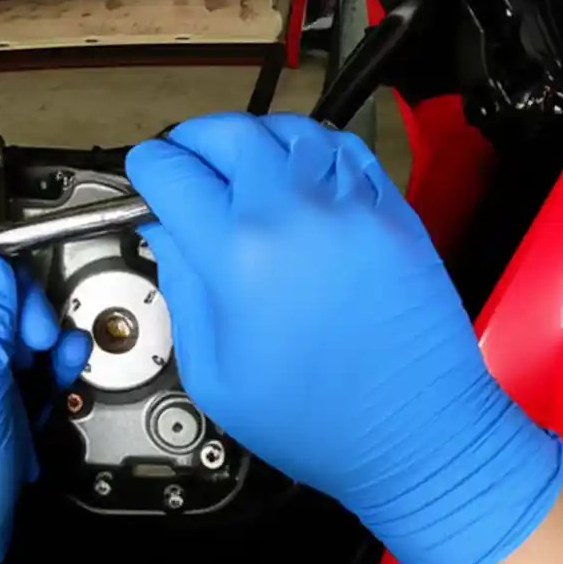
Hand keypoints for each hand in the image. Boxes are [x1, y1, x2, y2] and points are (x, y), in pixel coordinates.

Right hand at [126, 113, 562, 563]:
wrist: (416, 434)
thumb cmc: (318, 420)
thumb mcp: (213, 373)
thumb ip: (182, 288)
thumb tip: (167, 232)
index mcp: (240, 256)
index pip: (173, 172)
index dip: (148, 172)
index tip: (146, 181)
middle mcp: (296, 214)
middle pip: (229, 133)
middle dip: (193, 140)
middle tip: (183, 163)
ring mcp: (351, 206)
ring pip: (289, 130)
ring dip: (253, 138)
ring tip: (239, 165)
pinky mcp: (393, 212)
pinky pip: (345, 150)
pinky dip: (311, 149)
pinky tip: (297, 175)